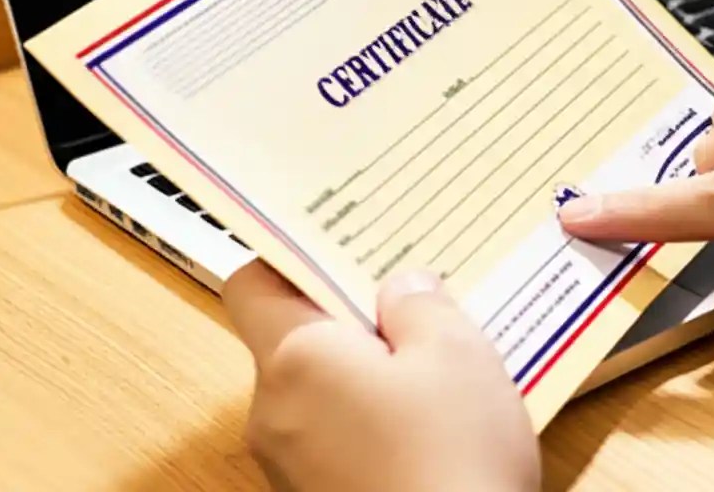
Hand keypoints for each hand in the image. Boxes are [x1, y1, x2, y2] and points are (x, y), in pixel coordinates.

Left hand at [223, 262, 539, 491]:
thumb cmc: (452, 460)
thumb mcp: (459, 354)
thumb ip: (422, 305)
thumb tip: (402, 288)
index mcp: (295, 358)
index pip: (254, 284)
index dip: (295, 259)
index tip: (344, 249)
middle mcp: (274, 411)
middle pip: (295, 340)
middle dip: (354, 321)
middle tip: (418, 309)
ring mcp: (290, 465)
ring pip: (320, 392)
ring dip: (369, 375)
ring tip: (439, 373)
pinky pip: (336, 438)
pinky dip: (374, 423)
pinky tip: (432, 429)